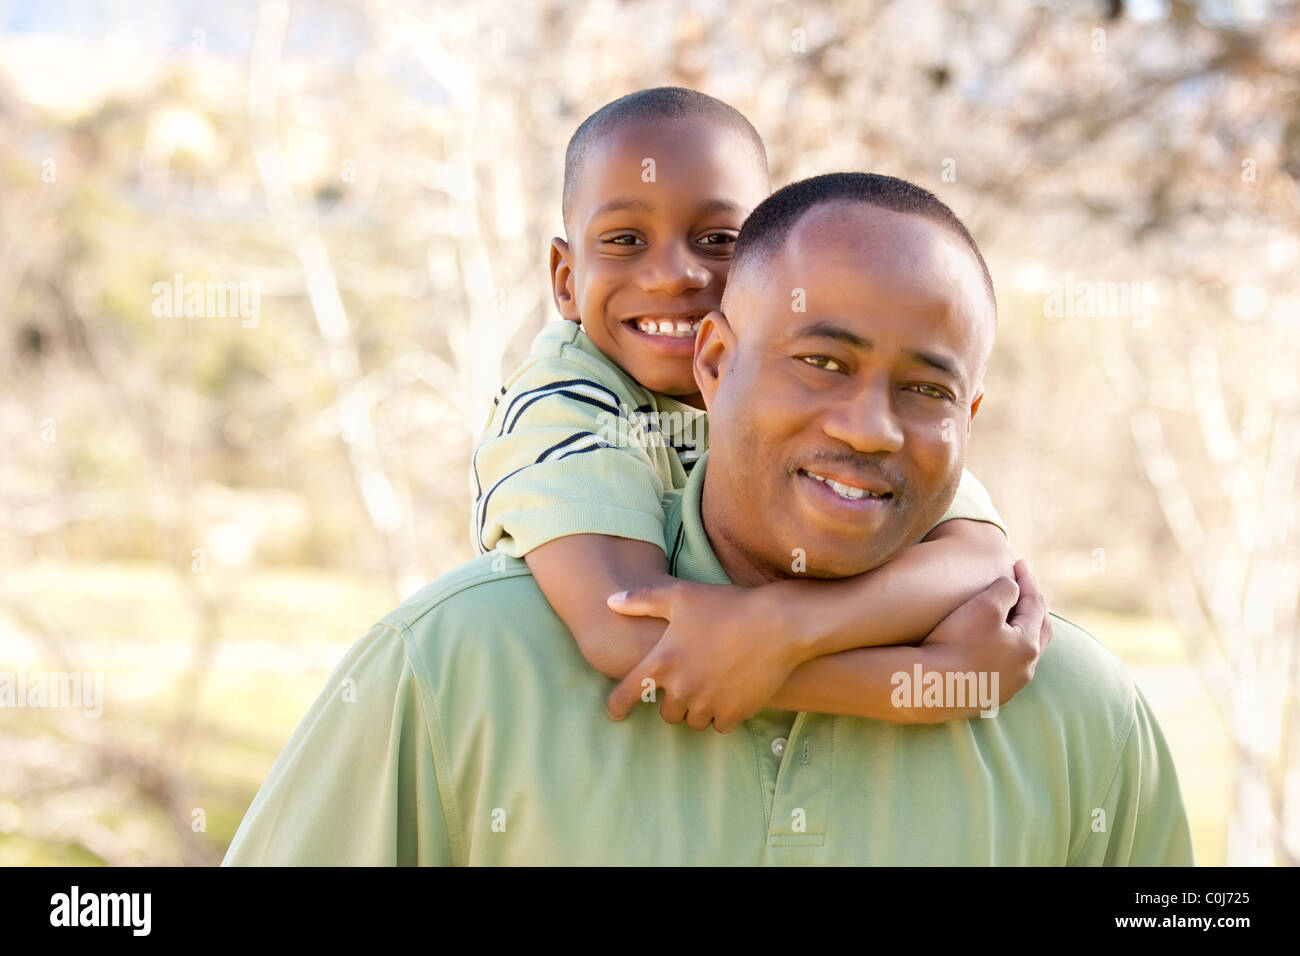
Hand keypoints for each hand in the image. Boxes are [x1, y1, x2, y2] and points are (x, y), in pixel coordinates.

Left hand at [603, 581, 799, 732]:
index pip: (627, 695)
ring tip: (710, 687)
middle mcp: (681, 689)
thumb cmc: (727, 605)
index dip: (617, 706)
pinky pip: (719, 726)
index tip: (615, 713)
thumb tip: (610, 601)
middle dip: (673, 702)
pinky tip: (729, 694)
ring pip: (693, 721)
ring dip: (697, 710)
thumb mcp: (681, 596)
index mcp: (662, 662)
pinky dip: (721, 715)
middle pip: (666, 713)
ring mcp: (708, 704)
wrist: (778, 624)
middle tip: (687, 683)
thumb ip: (642, 600)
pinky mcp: (734, 713)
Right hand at [919, 559, 1052, 709]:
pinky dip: (1006, 650)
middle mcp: (1025, 669)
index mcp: (1028, 645)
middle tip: (1024, 588)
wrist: (928, 686)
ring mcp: (1008, 686)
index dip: (1028, 580)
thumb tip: (1013, 587)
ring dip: (1021, 630)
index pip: (1036, 605)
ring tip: (1011, 615)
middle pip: (1038, 631)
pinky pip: (1006, 668)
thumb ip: (1006, 589)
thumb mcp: (984, 606)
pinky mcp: (989, 696)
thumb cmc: (956, 643)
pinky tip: (992, 645)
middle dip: (1033, 606)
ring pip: (1024, 652)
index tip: (1019, 562)